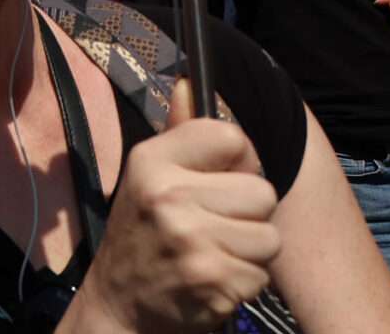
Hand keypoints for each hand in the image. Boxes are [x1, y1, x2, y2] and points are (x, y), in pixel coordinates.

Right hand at [74, 113, 277, 333]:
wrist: (120, 306)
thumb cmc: (142, 237)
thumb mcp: (148, 179)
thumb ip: (179, 134)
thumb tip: (191, 82)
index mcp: (152, 161)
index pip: (231, 137)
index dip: (239, 162)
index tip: (220, 181)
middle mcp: (168, 195)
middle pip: (262, 191)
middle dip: (249, 215)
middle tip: (214, 228)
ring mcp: (191, 240)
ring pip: (269, 236)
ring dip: (249, 252)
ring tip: (213, 255)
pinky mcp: (213, 281)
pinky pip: (262, 274)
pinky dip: (244, 283)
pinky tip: (213, 281)